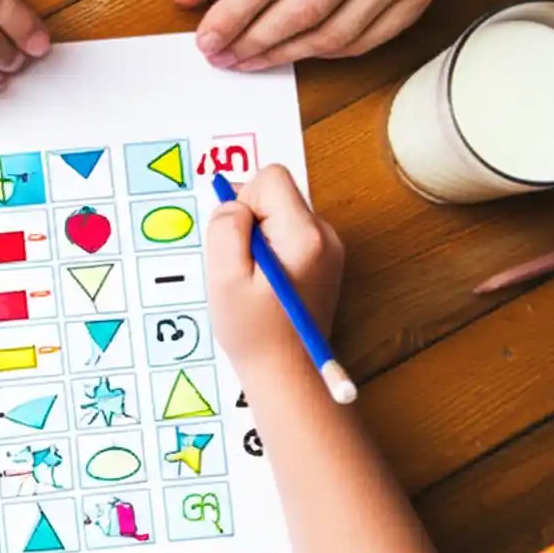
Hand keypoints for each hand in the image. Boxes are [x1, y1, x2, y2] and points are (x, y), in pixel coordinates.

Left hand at [175, 0, 437, 70]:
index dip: (232, 17)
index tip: (208, 41)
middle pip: (300, 12)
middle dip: (253, 43)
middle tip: (223, 57)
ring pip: (332, 36)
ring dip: (284, 56)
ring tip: (251, 58)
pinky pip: (364, 41)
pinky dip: (324, 54)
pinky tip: (295, 48)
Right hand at [206, 166, 344, 373]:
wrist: (290, 374)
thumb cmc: (255, 333)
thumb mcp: (224, 278)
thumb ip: (226, 228)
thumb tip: (233, 201)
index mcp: (304, 235)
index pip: (271, 177)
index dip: (244, 201)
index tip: (238, 242)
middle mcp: (325, 235)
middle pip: (277, 193)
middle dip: (251, 221)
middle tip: (243, 267)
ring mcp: (330, 248)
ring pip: (281, 213)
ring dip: (259, 237)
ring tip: (254, 280)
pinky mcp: (325, 260)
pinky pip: (288, 233)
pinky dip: (271, 250)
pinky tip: (266, 284)